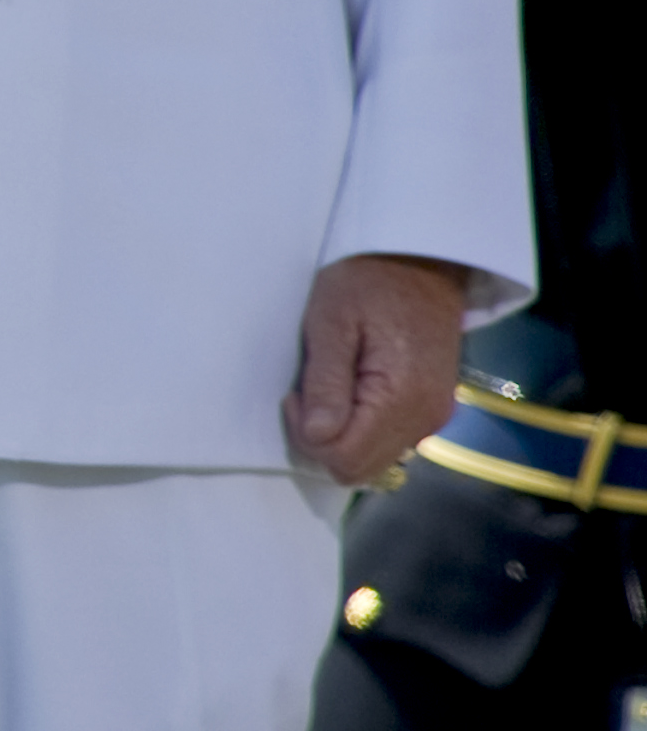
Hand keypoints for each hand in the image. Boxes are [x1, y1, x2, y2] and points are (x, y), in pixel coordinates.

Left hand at [283, 253, 470, 486]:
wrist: (421, 262)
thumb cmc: (367, 283)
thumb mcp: (331, 322)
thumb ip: (326, 382)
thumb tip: (317, 436)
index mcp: (402, 398)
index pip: (344, 459)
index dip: (308, 435)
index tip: (297, 394)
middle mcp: (425, 418)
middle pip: (360, 468)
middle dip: (323, 440)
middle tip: (310, 391)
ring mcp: (433, 417)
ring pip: (374, 459)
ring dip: (342, 435)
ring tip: (331, 386)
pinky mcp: (431, 409)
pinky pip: (388, 441)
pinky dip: (362, 428)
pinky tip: (352, 391)